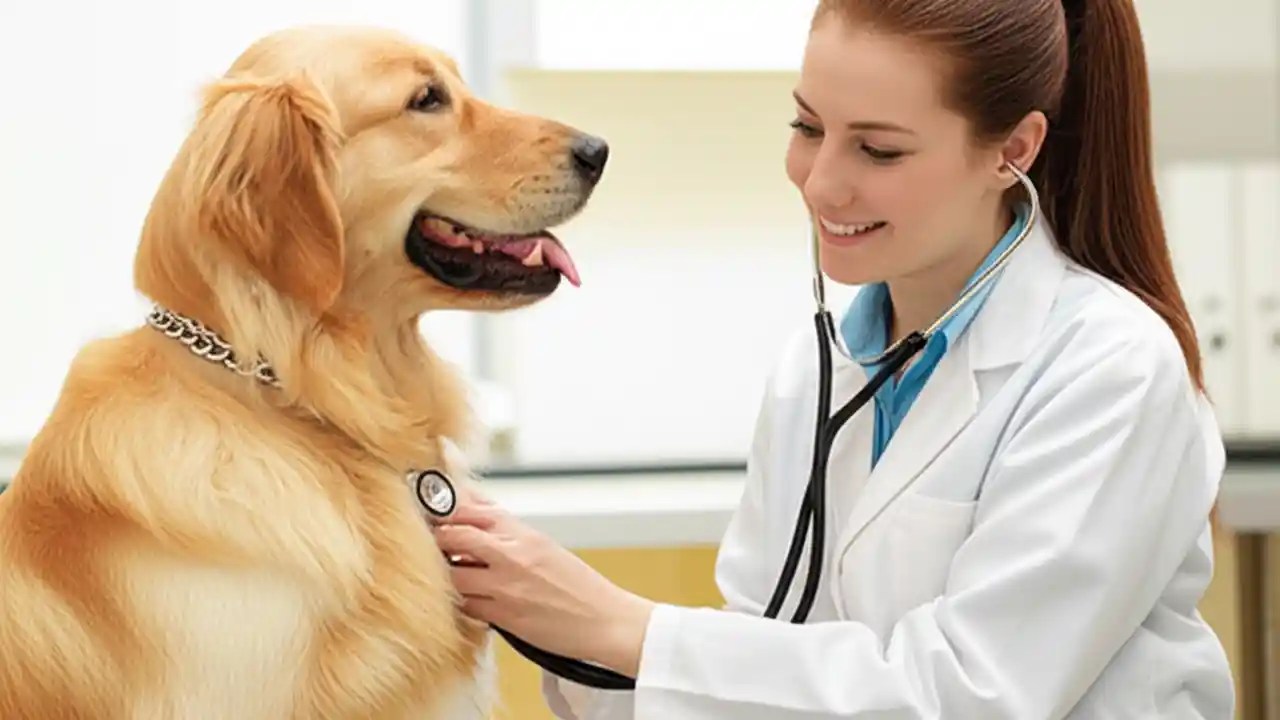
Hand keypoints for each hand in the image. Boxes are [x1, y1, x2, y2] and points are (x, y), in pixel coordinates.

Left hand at [432, 496, 654, 676]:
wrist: (604, 620)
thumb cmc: (576, 584)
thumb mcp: (541, 544)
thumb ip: (504, 527)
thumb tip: (471, 502)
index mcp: (522, 532)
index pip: (469, 508)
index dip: (443, 511)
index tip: (431, 514)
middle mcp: (512, 555)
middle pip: (452, 537)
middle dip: (436, 542)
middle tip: (430, 547)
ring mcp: (505, 587)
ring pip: (452, 575)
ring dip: (447, 576)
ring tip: (451, 577)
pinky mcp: (504, 617)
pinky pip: (466, 607)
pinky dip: (462, 603)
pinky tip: (469, 601)